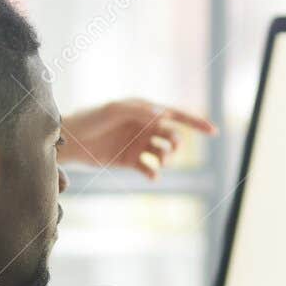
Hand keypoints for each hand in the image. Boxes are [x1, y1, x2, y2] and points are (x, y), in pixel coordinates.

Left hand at [58, 99, 216, 178]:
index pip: (176, 115)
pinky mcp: (130, 161)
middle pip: (174, 138)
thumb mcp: (114, 110)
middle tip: (167, 151)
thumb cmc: (92, 119)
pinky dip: (154, 173)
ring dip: (167, 160)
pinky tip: (150, 175)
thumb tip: (164, 115)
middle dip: (176, 146)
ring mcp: (139, 145)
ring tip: (157, 164)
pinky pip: (150, 169)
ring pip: (165, 155)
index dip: (196, 123)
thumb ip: (140, 111)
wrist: (71, 140)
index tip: (213, 131)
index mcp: (146, 111)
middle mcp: (145, 128)